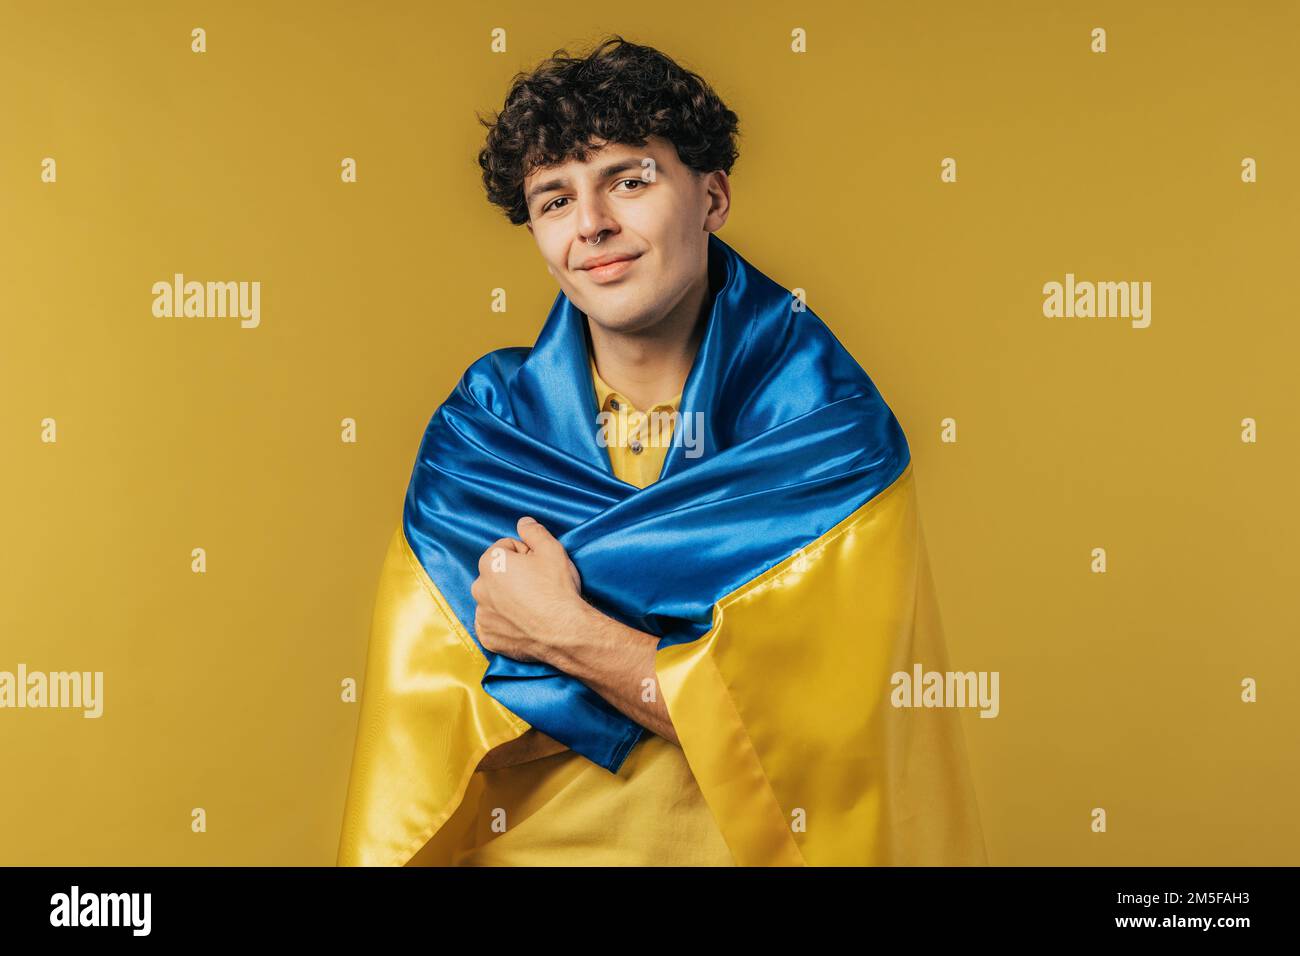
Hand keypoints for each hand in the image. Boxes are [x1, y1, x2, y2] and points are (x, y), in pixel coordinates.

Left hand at [469, 516, 585, 664]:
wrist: (566, 631)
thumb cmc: (557, 589)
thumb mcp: (552, 549)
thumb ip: (534, 531)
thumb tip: (523, 522)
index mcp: (490, 563)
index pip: (506, 549)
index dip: (526, 554)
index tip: (540, 566)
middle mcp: (479, 588)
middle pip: (497, 574)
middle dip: (514, 577)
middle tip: (538, 586)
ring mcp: (482, 615)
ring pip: (495, 600)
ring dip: (508, 600)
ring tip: (533, 606)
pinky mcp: (488, 637)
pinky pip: (494, 624)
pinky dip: (505, 624)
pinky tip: (524, 622)